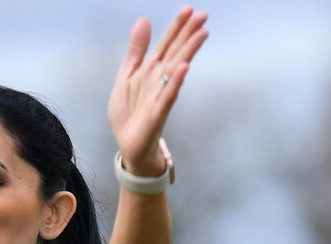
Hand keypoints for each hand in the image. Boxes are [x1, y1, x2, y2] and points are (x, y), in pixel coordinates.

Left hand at [107, 6, 208, 175]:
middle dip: (188, 34)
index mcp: (151, 69)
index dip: (176, 27)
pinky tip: (184, 68)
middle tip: (203, 15)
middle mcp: (159, 79)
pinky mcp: (158, 112)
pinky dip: (176, 81)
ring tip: (201, 34)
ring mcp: (160, 95)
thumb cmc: (129, 111)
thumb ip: (136, 49)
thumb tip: (144, 20)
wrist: (127, 143)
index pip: (166, 44)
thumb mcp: (126, 74)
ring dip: (188, 51)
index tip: (189, 9)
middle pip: (175, 52)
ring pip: (176, 69)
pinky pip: (169, 95)